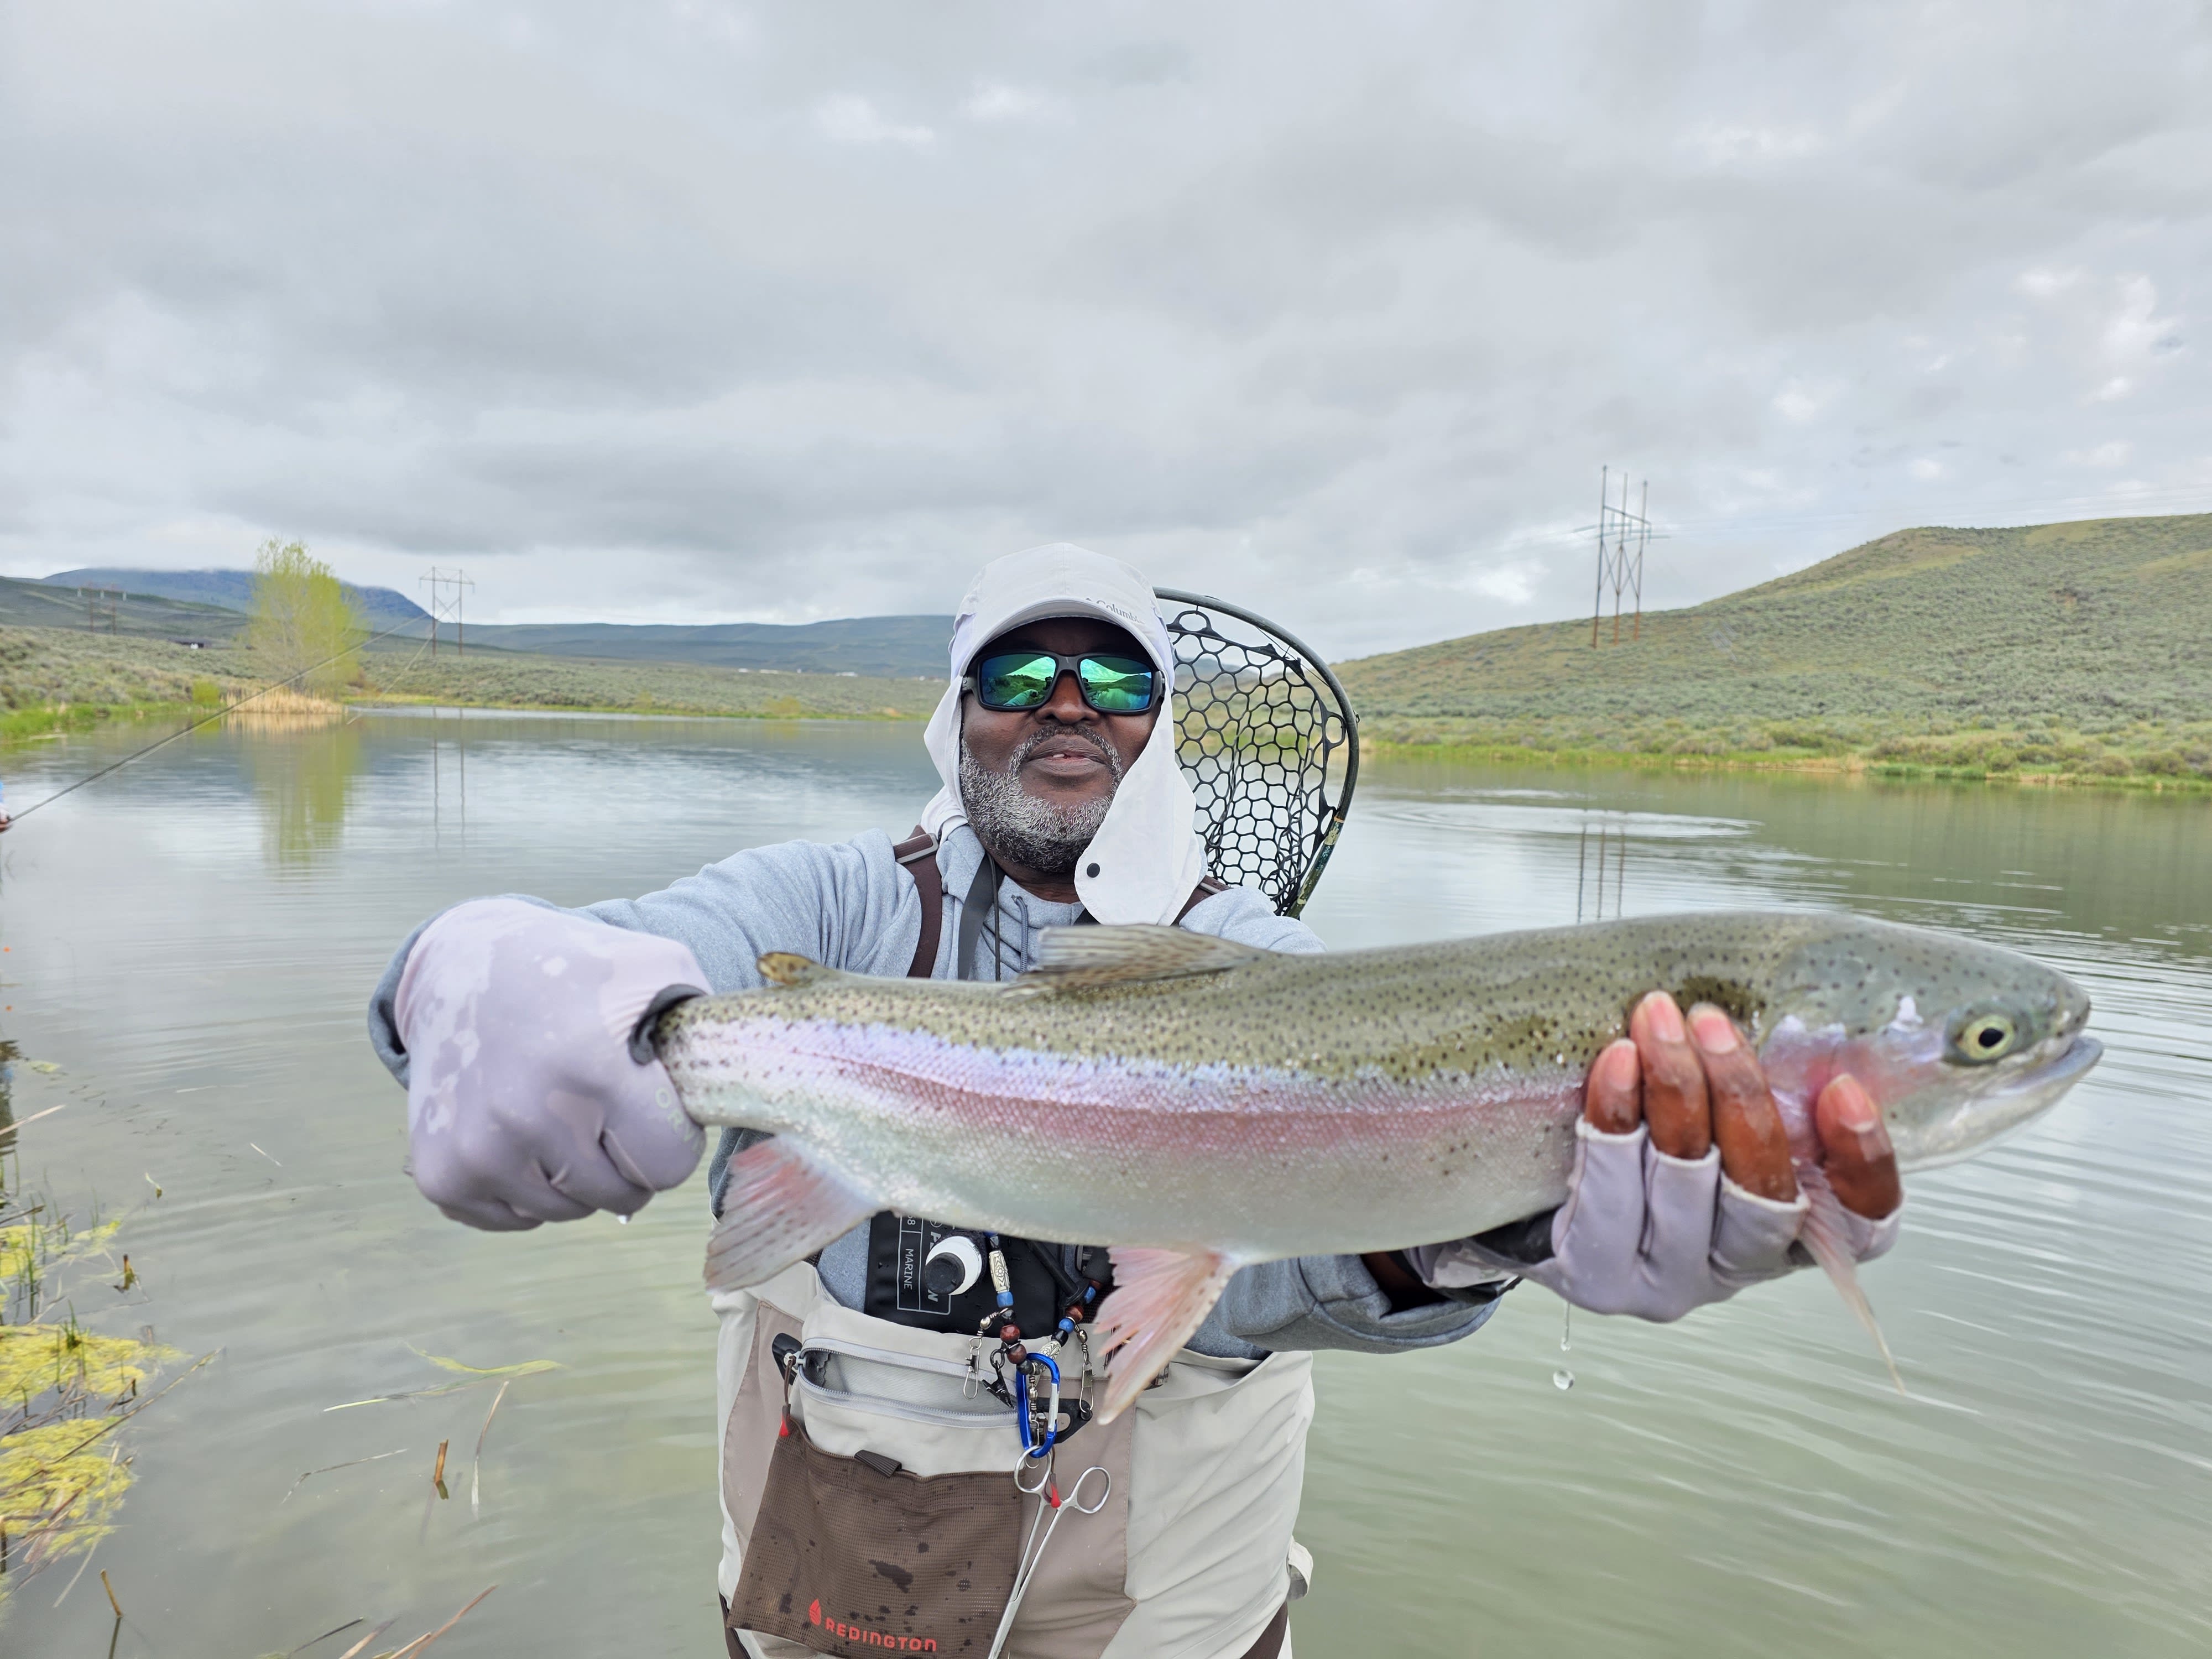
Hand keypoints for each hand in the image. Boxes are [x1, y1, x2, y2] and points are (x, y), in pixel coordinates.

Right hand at [395, 898, 708, 1229]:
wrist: (461, 966)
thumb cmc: (577, 969)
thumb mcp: (659, 968)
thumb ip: (707, 1031)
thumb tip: (747, 1089)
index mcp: (589, 1065)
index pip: (666, 1164)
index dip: (671, 1137)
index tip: (654, 1104)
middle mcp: (526, 1114)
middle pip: (620, 1194)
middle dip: (628, 1159)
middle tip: (607, 1106)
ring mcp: (476, 1149)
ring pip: (567, 1212)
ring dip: (577, 1176)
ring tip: (563, 1110)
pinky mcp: (439, 1172)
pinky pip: (513, 1218)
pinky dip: (527, 1188)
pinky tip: (521, 1130)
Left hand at [1411, 991, 1901, 1318]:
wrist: (1534, 1204)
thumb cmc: (1643, 1150)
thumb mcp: (1714, 1122)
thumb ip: (1747, 1091)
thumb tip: (1760, 1009)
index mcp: (1791, 1235)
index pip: (1863, 1225)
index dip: (1864, 1165)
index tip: (1843, 1088)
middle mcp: (1736, 1268)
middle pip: (1760, 1195)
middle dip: (1741, 1100)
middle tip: (1713, 1021)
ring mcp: (1666, 1279)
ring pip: (1685, 1184)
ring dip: (1675, 1091)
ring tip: (1657, 1019)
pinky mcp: (1596, 1273)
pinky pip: (1610, 1190)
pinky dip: (1616, 1117)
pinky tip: (1617, 1062)